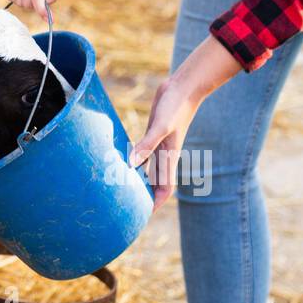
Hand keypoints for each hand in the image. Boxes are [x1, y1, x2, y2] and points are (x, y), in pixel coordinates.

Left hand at [129, 78, 200, 211]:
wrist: (183, 87)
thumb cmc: (175, 106)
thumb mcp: (161, 126)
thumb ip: (147, 144)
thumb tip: (131, 164)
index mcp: (169, 157)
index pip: (165, 188)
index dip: (156, 202)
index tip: (144, 214)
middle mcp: (164, 154)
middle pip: (154, 182)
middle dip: (145, 195)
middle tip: (126, 205)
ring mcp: (158, 143)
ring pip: (147, 167)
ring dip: (138, 177)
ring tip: (120, 187)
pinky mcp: (152, 133)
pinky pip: (142, 151)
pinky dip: (133, 157)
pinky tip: (120, 158)